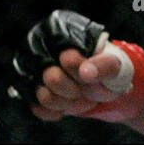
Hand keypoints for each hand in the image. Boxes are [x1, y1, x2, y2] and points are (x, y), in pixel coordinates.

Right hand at [9, 10, 143, 121]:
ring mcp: (33, 71)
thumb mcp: (113, 63)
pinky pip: (39, 109)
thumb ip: (104, 65)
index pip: (69, 60)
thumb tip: (86, 72)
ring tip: (80, 98)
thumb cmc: (102, 67)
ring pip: (45, 97)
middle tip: (87, 91)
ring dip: (69, 104)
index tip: (92, 78)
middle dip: (76, 92)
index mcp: (61, 34)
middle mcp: (41, 48)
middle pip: (53, 79)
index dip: (84, 75)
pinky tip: (66, 103)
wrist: (96, 79)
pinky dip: (57, 111)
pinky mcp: (30, 91)